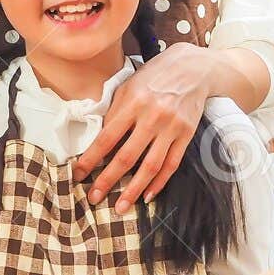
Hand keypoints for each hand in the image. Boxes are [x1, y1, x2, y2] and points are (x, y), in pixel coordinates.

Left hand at [74, 43, 211, 213]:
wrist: (195, 67)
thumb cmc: (155, 76)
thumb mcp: (129, 86)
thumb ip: (115, 112)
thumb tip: (99, 140)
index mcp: (132, 102)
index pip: (106, 138)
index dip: (90, 159)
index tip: (78, 174)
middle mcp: (152, 116)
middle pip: (126, 157)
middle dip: (108, 180)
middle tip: (93, 198)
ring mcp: (172, 128)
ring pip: (150, 166)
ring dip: (134, 190)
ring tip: (121, 207)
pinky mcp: (187, 135)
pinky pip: (171, 164)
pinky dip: (159, 183)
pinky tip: (147, 195)